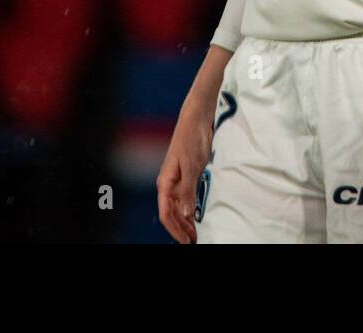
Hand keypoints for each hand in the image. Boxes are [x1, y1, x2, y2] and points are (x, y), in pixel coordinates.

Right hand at [156, 106, 212, 242]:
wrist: (195, 120)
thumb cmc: (190, 139)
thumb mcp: (191, 166)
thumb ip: (188, 190)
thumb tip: (187, 213)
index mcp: (165, 183)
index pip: (166, 213)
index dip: (175, 229)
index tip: (186, 241)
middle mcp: (169, 184)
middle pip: (172, 213)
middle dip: (180, 229)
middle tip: (193, 242)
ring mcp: (178, 181)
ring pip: (179, 208)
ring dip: (186, 222)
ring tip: (195, 234)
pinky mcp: (187, 176)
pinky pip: (186, 199)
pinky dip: (190, 210)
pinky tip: (196, 217)